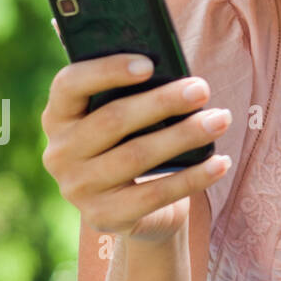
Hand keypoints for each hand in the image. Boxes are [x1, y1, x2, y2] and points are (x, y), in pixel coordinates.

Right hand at [41, 53, 231, 244]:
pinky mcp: (104, 217)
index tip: (149, 64)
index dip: (106, 71)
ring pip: (137, 156)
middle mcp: (59, 153)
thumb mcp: (128, 117)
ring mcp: (78, 188)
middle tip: (202, 89)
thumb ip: (136, 92)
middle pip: (113, 120)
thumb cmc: (135, 142)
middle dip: (163, 102)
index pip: (69, 85)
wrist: (137, 210)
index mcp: (59, 116)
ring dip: (185, 135)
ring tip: (220, 119)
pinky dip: (193, 177)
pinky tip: (220, 162)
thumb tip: (176, 73)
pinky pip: (155, 194)